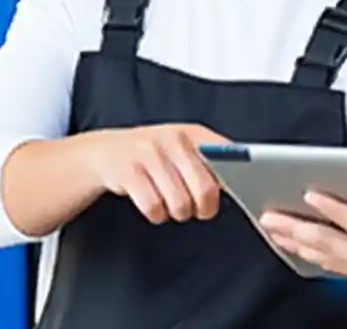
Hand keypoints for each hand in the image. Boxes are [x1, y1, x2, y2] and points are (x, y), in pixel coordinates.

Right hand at [85, 124, 229, 223]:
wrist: (102, 152)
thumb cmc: (150, 156)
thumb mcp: (180, 149)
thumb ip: (209, 162)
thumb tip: (243, 184)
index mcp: (193, 133)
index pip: (228, 154)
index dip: (238, 177)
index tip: (240, 191)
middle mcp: (173, 139)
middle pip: (205, 189)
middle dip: (203, 208)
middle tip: (195, 209)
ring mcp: (149, 153)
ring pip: (180, 204)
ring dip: (176, 213)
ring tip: (169, 203)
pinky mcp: (129, 171)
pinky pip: (154, 208)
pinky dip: (155, 214)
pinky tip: (151, 204)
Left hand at [258, 140, 346, 328]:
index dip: (336, 210)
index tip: (312, 194)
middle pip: (330, 242)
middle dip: (297, 227)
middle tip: (269, 216)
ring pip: (326, 254)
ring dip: (297, 241)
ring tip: (272, 229)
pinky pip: (334, 265)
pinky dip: (313, 254)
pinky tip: (298, 248)